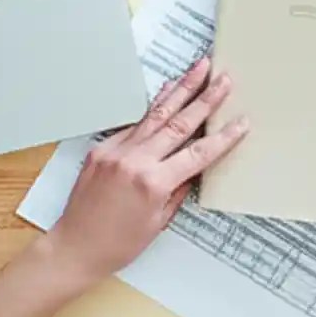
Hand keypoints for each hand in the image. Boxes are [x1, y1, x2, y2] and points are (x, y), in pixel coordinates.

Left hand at [46, 58, 249, 283]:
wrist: (74, 247)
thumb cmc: (117, 244)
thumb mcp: (158, 221)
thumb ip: (179, 189)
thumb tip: (195, 166)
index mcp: (153, 183)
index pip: (198, 153)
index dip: (223, 137)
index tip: (241, 122)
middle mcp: (134, 161)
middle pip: (180, 123)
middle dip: (205, 98)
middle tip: (223, 78)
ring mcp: (116, 151)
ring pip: (156, 114)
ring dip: (180, 90)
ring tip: (197, 69)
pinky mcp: (102, 148)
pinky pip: (135, 125)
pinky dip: (154, 108)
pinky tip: (168, 93)